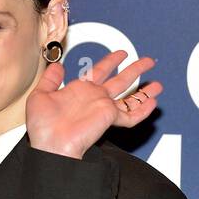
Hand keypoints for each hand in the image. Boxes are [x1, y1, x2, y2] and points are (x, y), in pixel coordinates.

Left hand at [25, 50, 162, 158]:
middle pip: (121, 81)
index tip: (121, 54)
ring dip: (145, 91)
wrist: (50, 144)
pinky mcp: (110, 118)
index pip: (100, 72)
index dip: (111, 61)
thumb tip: (58, 65)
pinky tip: (152, 102)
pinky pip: (130, 115)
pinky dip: (143, 109)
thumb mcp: (41, 95)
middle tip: (148, 61)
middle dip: (135, 70)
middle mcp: (95, 98)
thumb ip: (50, 79)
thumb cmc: (43, 127)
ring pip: (130, 98)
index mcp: (80, 91)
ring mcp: (104, 108)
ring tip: (158, 85)